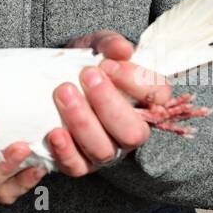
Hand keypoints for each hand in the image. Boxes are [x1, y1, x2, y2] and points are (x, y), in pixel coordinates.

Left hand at [45, 29, 173, 175]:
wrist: (56, 79)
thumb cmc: (84, 64)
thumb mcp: (97, 47)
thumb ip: (110, 45)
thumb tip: (122, 49)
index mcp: (144, 102)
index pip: (158, 98)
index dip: (136, 82)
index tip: (107, 63)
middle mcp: (130, 131)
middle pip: (132, 133)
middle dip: (109, 104)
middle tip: (87, 75)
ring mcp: (106, 150)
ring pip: (103, 150)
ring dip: (83, 122)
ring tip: (64, 92)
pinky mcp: (80, 163)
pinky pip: (77, 167)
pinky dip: (65, 152)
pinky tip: (54, 132)